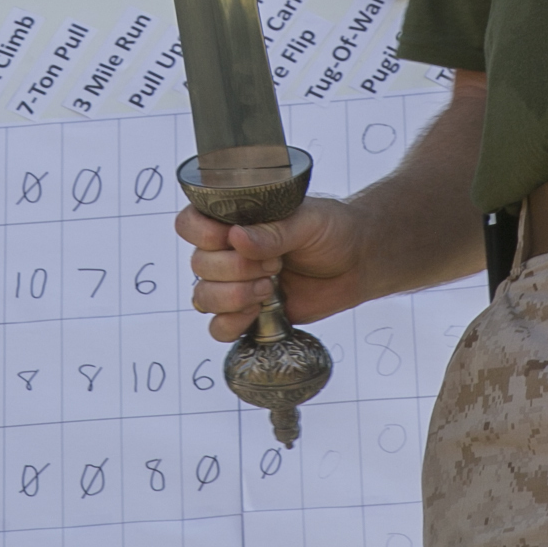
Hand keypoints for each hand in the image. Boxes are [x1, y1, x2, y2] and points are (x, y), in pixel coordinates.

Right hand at [176, 197, 372, 342]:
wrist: (358, 263)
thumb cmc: (332, 231)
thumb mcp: (308, 222)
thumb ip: (274, 232)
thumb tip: (236, 238)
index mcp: (233, 218)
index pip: (190, 224)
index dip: (202, 234)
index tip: (232, 238)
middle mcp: (226, 251)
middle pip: (198, 265)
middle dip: (234, 269)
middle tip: (274, 264)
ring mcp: (234, 283)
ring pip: (203, 297)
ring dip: (233, 296)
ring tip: (269, 288)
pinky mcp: (247, 313)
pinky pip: (218, 328)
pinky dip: (232, 323)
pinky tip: (258, 312)